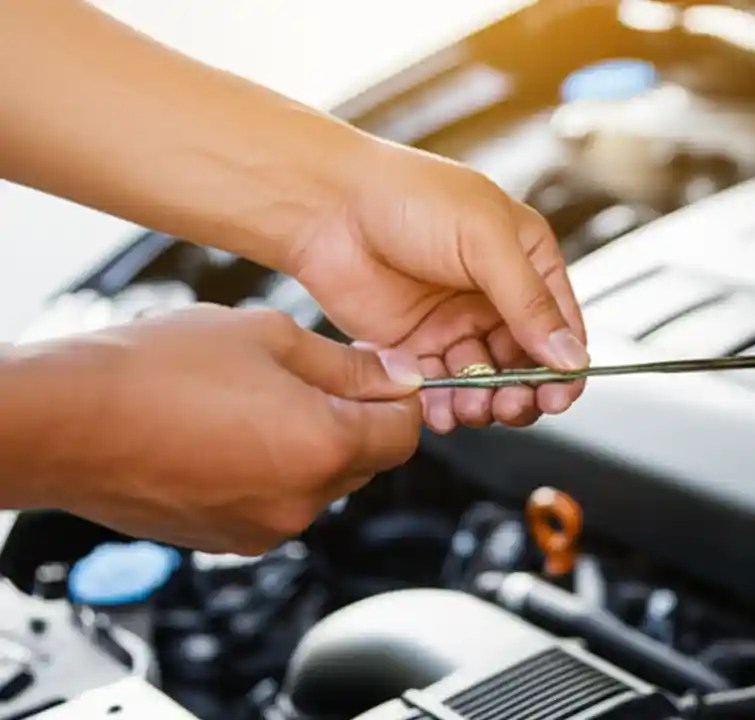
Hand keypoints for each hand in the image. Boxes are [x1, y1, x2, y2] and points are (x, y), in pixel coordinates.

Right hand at [1, 304, 422, 554]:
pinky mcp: (229, 541)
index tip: (381, 377)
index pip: (406, 433)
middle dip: (354, 421)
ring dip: (310, 447)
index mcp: (325, 446)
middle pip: (367, 462)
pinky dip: (271, 473)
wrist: (67, 422)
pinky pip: (278, 504)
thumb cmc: (156, 371)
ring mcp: (265, 528)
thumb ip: (347, 363)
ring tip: (254, 403)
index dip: (400, 400)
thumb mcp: (269, 337)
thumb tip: (397, 376)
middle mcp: (303, 500)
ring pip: (321, 484)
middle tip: (307, 379)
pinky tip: (228, 436)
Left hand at [286, 141, 588, 434]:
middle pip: (526, 362)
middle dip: (523, 391)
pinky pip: (440, 386)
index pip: (562, 325)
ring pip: (485, 381)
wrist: (326, 204)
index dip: (565, 366)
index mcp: (524, 259)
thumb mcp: (485, 240)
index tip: (558, 396)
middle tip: (510, 405)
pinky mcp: (413, 343)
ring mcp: (453, 321)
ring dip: (484, 402)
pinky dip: (444, 405)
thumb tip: (571, 357)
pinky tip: (441, 409)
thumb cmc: (408, 197)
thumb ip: (530, 302)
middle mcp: (493, 294)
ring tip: (472, 407)